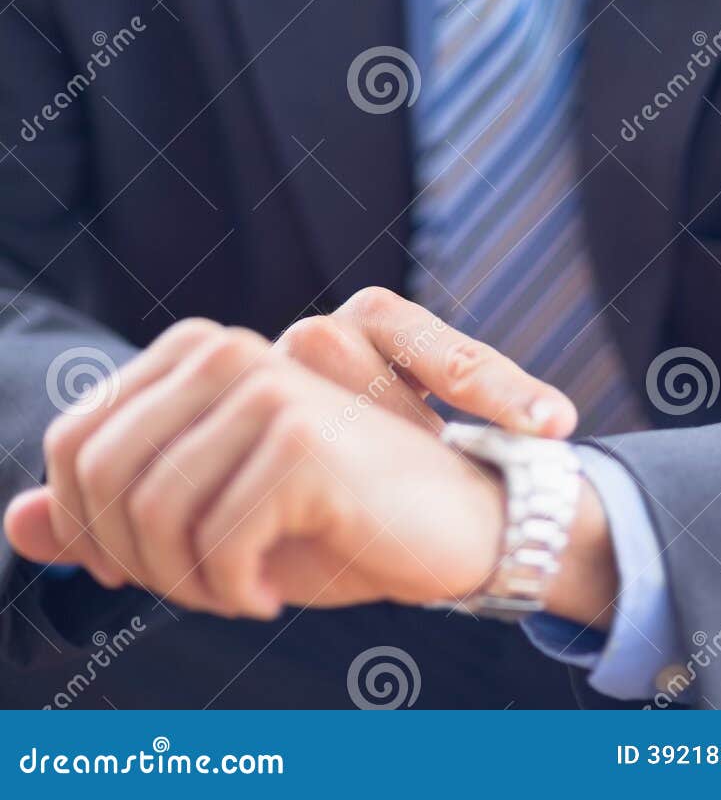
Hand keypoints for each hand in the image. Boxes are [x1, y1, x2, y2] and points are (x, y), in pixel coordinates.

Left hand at [3, 291, 576, 600]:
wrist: (457, 524)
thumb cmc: (334, 519)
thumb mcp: (207, 517)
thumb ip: (111, 513)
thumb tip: (16, 522)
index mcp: (195, 350)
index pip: (76, 446)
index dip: (91, 528)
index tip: (145, 568)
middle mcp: (224, 349)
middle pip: (101, 481)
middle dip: (136, 562)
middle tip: (199, 587)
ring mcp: (267, 388)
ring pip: (152, 517)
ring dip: (187, 582)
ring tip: (239, 588)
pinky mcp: (303, 441)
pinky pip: (217, 546)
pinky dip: (234, 591)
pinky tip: (274, 588)